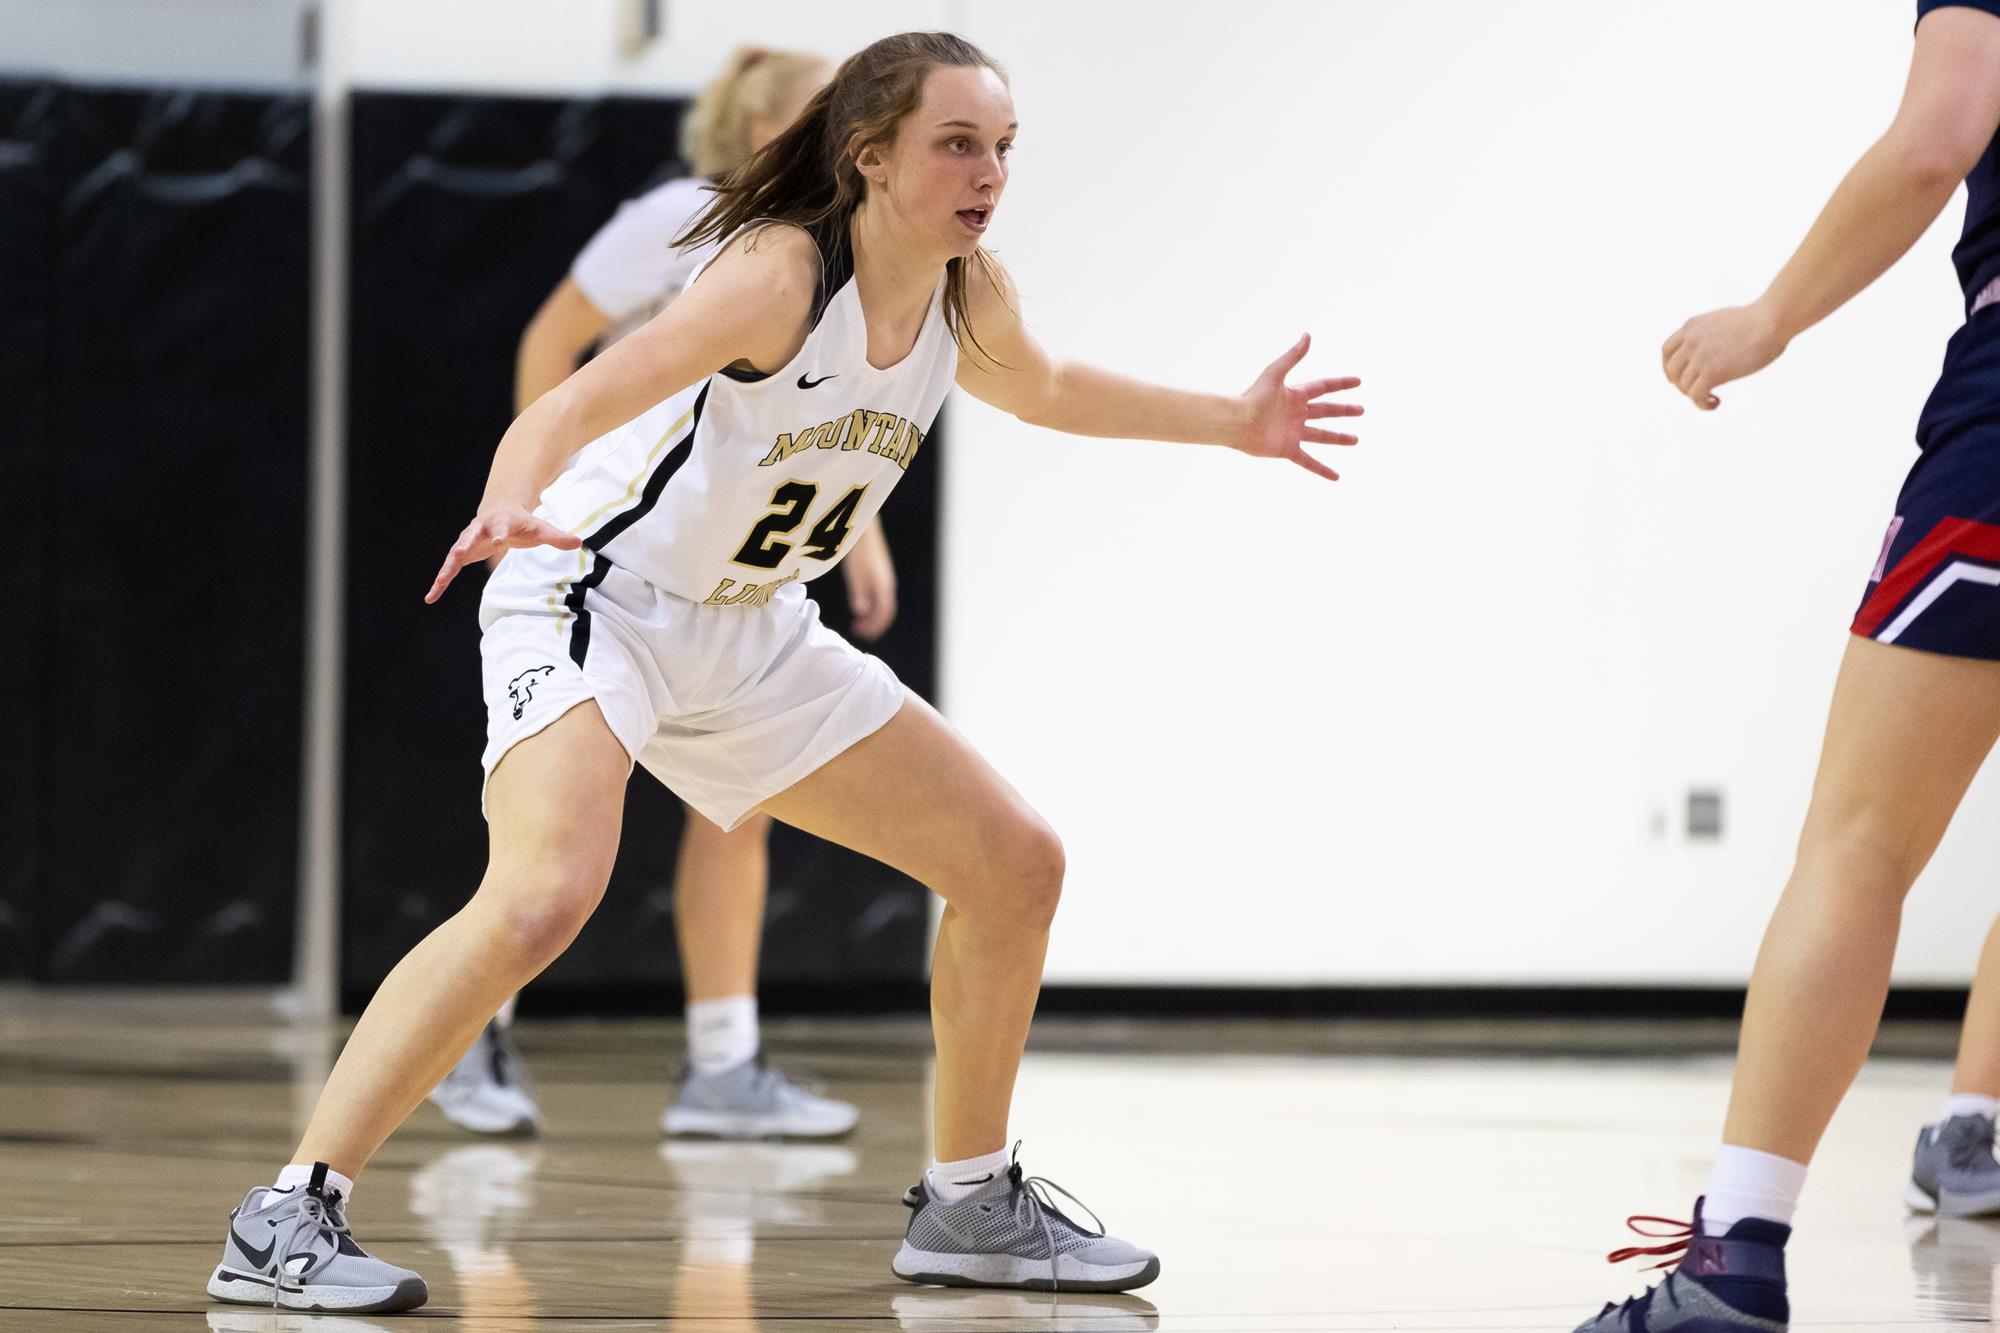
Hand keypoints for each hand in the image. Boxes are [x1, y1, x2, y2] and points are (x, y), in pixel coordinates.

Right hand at [425, 504, 580, 602]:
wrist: (499, 511)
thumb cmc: (521, 523)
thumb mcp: (540, 528)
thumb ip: (557, 537)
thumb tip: (578, 542)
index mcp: (500, 522)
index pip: (500, 527)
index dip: (499, 532)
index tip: (498, 539)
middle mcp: (479, 530)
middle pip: (470, 536)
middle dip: (464, 544)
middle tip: (458, 552)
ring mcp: (467, 541)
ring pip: (454, 554)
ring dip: (446, 569)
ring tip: (437, 585)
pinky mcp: (461, 554)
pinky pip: (448, 569)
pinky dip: (440, 582)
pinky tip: (431, 597)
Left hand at [842, 527, 897, 640]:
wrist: (864, 532)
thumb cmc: (858, 552)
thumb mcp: (855, 574)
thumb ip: (858, 593)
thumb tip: (861, 612)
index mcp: (883, 586)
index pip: (883, 614)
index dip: (873, 626)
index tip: (859, 633)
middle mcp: (887, 585)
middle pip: (885, 611)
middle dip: (874, 625)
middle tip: (859, 632)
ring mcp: (885, 580)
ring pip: (882, 605)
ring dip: (872, 616)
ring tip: (858, 623)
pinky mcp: (880, 575)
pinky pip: (879, 596)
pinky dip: (871, 606)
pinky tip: (860, 607)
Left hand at [1232, 333, 1362, 480]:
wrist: (1237, 422)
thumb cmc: (1252, 396)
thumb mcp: (1275, 373)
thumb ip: (1292, 356)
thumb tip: (1308, 335)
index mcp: (1295, 395)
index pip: (1323, 387)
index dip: (1340, 384)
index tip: (1358, 381)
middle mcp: (1296, 414)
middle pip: (1326, 411)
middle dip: (1344, 411)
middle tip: (1361, 410)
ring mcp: (1294, 433)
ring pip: (1321, 436)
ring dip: (1339, 438)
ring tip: (1355, 440)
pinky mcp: (1288, 450)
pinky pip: (1309, 461)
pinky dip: (1322, 470)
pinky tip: (1336, 477)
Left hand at [1662, 303, 1787, 410]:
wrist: (1771, 321)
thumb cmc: (1759, 320)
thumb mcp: (1723, 320)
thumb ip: (1710, 334)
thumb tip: (1712, 351)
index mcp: (1691, 326)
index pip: (1667, 351)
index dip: (1669, 368)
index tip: (1677, 378)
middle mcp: (1690, 341)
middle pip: (1672, 371)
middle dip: (1681, 384)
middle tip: (1699, 390)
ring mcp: (1699, 357)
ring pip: (1683, 386)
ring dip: (1695, 396)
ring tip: (1712, 398)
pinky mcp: (1712, 372)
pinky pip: (1696, 396)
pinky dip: (1703, 404)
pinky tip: (1716, 403)